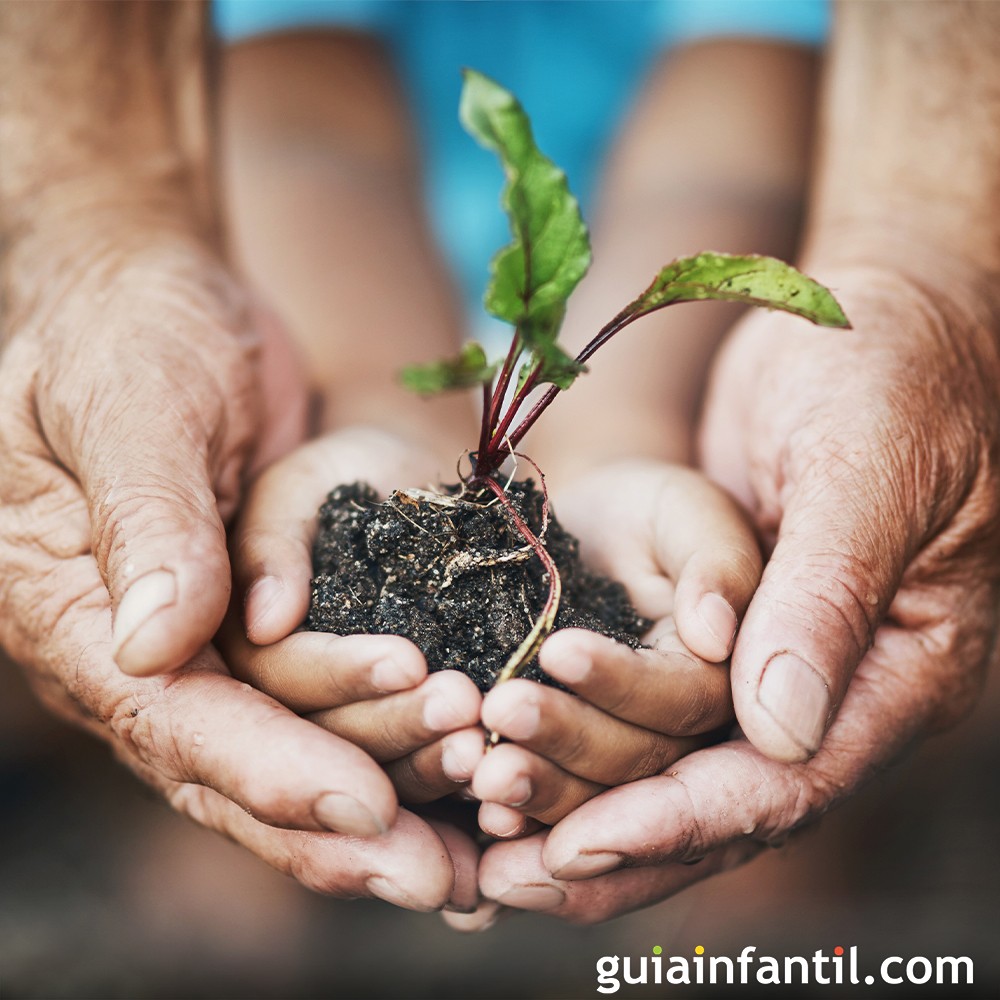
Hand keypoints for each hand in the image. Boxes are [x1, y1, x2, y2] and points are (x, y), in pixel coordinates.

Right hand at [0, 234, 473, 911]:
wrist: (158, 303)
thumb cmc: (131, 332)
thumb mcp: (133, 404)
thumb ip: (146, 520)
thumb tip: (160, 644)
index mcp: (76, 611)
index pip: (172, 717)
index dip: (269, 768)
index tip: (367, 806)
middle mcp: (135, 653)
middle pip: (231, 769)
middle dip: (337, 824)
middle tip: (444, 879)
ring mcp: (199, 648)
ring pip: (284, 755)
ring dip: (380, 801)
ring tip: (474, 843)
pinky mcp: (259, 630)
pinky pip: (320, 710)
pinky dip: (387, 754)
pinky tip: (457, 796)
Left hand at [474, 263, 999, 920]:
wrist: (864, 319)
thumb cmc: (887, 373)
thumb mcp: (866, 470)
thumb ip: (828, 595)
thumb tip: (778, 731)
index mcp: (900, 670)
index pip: (787, 782)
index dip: (680, 821)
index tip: (579, 846)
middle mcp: (836, 688)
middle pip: (721, 804)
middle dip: (613, 839)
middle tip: (503, 872)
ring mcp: (773, 663)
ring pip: (676, 769)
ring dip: (582, 804)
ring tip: (484, 840)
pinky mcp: (716, 633)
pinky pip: (650, 710)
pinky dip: (584, 743)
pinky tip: (508, 768)